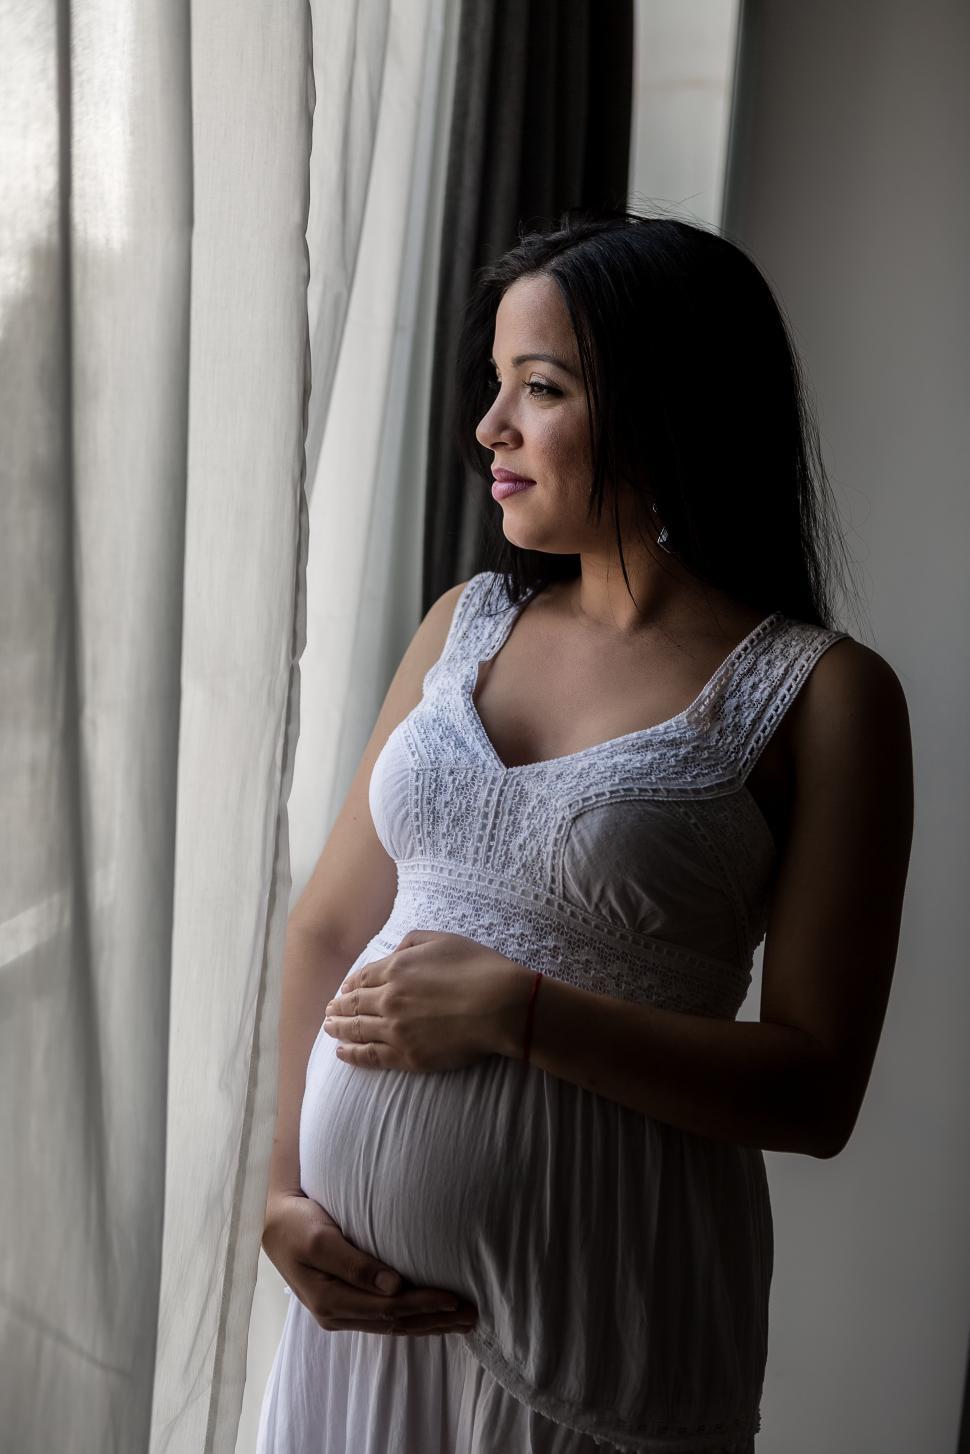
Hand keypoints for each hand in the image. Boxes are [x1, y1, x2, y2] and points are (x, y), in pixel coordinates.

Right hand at [262, 1190, 477, 1334]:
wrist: (271, 1223)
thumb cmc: (296, 1225)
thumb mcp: (321, 1240)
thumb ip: (356, 1265)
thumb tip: (394, 1286)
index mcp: (330, 1302)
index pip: (389, 1309)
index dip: (423, 1306)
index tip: (454, 1299)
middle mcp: (337, 1314)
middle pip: (395, 1322)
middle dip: (434, 1320)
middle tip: (472, 1315)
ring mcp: (341, 1312)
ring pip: (393, 1324)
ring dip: (428, 1322)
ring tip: (461, 1320)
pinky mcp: (346, 1302)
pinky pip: (385, 1316)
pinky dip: (412, 1317)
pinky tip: (431, 1316)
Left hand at [322, 929, 533, 1071]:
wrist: (500, 1005)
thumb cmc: (478, 968)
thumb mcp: (443, 939)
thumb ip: (412, 941)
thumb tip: (394, 950)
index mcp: (396, 968)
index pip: (363, 978)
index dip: (350, 985)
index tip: (343, 990)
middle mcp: (389, 998)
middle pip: (355, 1004)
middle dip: (338, 1007)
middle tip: (328, 1011)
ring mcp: (396, 1029)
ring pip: (357, 1030)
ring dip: (339, 1029)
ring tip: (328, 1029)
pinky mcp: (407, 1056)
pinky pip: (370, 1056)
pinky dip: (352, 1054)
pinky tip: (342, 1053)